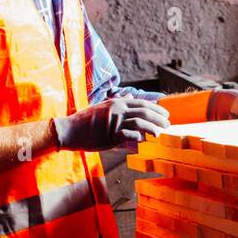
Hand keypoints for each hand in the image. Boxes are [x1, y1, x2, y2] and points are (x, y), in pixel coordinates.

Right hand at [53, 97, 170, 150]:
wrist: (69, 130)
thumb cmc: (86, 121)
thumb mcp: (103, 107)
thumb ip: (118, 103)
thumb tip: (130, 97)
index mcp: (118, 103)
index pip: (143, 104)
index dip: (157, 110)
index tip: (166, 115)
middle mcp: (118, 109)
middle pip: (145, 112)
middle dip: (159, 118)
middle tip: (168, 125)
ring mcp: (114, 122)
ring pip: (140, 122)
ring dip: (153, 128)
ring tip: (159, 134)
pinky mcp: (109, 135)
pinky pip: (128, 134)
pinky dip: (138, 136)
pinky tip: (143, 140)